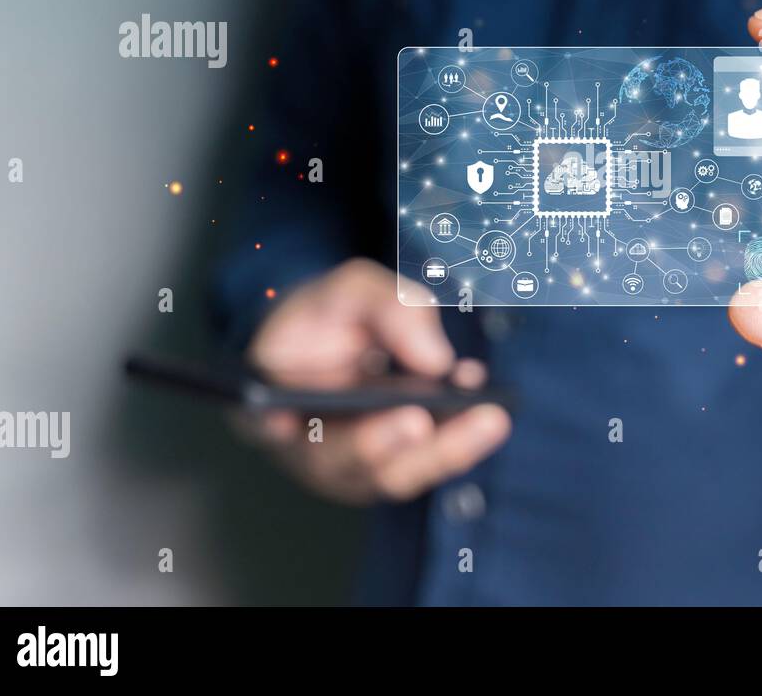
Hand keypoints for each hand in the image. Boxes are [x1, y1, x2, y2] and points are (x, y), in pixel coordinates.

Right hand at [240, 258, 509, 503]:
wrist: (321, 332)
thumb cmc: (323, 315)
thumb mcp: (349, 288)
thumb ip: (387, 309)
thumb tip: (436, 360)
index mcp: (271, 412)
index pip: (295, 437)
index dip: (336, 438)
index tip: (396, 421)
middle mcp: (310, 453)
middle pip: (361, 468)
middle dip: (407, 446)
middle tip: (446, 419)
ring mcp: (352, 466)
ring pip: (401, 472)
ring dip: (449, 447)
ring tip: (490, 417)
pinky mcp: (390, 461)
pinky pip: (425, 458)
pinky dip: (457, 434)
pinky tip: (483, 401)